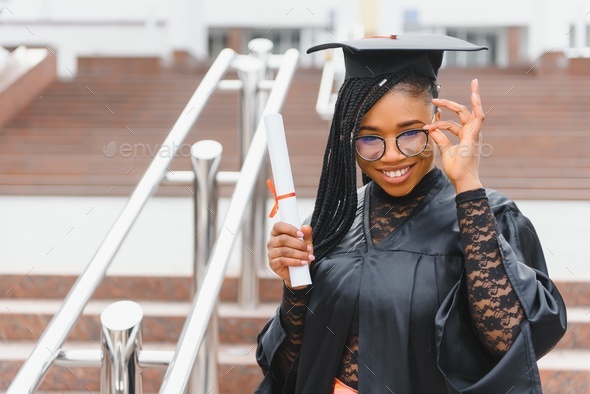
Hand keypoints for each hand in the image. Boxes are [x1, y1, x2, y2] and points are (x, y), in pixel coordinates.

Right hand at [267, 222, 313, 289]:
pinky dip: (295, 261)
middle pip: (283, 239)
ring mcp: (271, 253)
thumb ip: (306, 234)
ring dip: (299, 254)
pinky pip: (283, 261)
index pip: (278, 226)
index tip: (301, 234)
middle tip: (309, 248)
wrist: (299, 271)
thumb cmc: (300, 252)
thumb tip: (305, 228)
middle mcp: (272, 242)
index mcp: (277, 233)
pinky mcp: (272, 264)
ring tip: (308, 256)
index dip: (290, 229)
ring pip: (284, 251)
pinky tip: (303, 262)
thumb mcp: (306, 242)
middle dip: (298, 244)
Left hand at [426, 79, 484, 193]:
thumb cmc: (456, 168)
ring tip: (467, 86)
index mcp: (465, 136)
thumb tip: (432, 129)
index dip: (439, 122)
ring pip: (471, 111)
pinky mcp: (475, 135)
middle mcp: (471, 133)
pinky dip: (477, 105)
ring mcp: (474, 133)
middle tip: (435, 99)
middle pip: (462, 112)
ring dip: (468, 98)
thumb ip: (440, 138)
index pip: (452, 123)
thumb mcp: (445, 150)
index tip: (427, 123)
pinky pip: (478, 117)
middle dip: (449, 104)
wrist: (462, 179)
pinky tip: (475, 95)